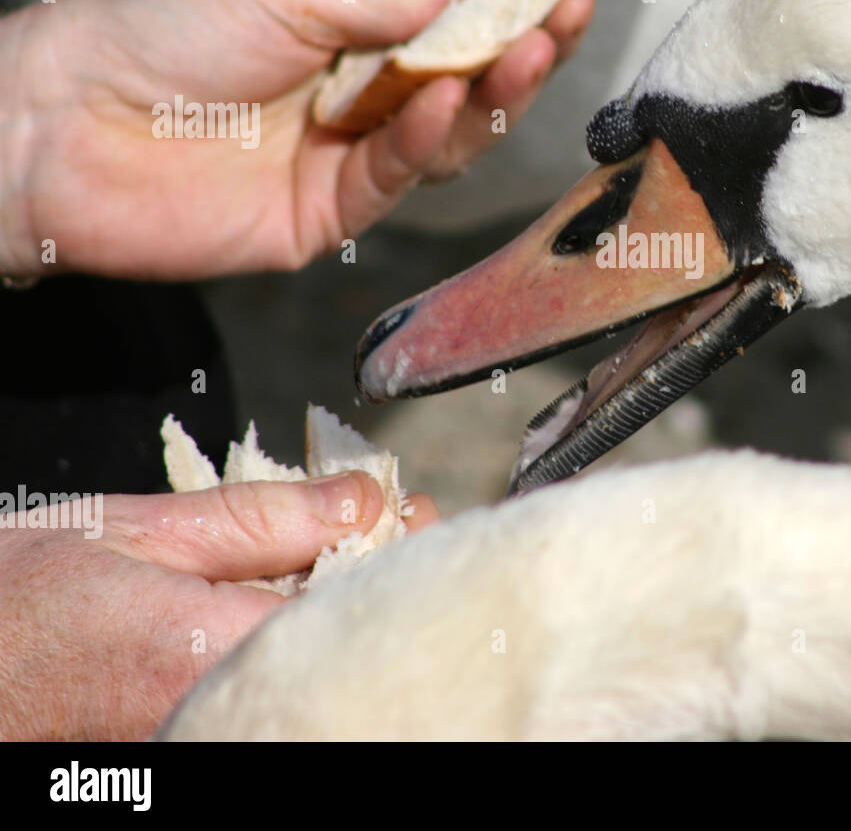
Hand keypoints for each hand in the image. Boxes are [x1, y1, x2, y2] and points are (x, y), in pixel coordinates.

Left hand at [0, 0, 593, 278]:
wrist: (61, 124)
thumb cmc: (160, 30)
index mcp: (348, 26)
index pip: (452, 14)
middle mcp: (358, 92)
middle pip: (466, 78)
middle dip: (521, 46)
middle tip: (565, 13)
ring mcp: (347, 156)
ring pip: (448, 134)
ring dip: (491, 91)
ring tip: (527, 48)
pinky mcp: (328, 215)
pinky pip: (395, 178)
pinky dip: (424, 138)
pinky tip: (442, 98)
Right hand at [0, 473, 437, 739]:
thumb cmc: (16, 600)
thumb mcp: (135, 530)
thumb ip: (257, 519)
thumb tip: (364, 499)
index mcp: (203, 655)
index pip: (349, 609)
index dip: (398, 557)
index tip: (416, 513)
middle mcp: (216, 717)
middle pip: (343, 650)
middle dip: (377, 583)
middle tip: (390, 528)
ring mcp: (205, 741)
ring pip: (317, 675)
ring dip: (342, 614)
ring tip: (344, 555)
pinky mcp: (195, 747)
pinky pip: (276, 695)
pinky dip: (301, 647)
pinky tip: (292, 607)